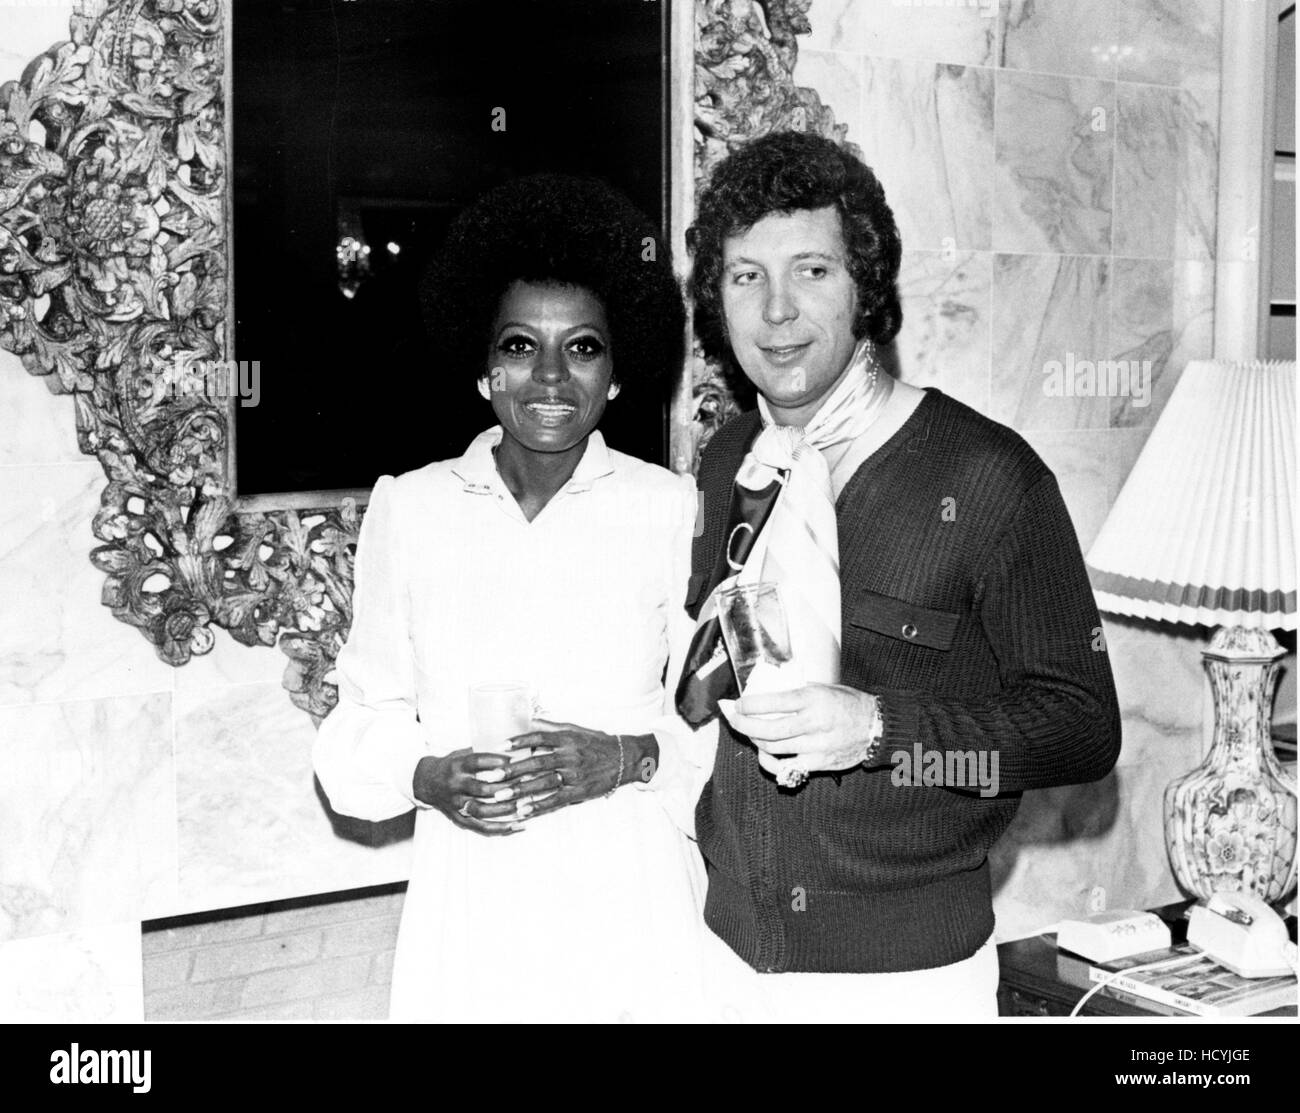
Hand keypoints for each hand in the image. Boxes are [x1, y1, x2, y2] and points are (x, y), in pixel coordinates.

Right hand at [413, 749, 557, 836]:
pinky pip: (481, 827)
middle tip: (528, 784)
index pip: (477, 761)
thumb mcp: (463, 753)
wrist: (425, 782)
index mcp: (457, 765)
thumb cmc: (453, 764)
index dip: (498, 761)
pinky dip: (501, 828)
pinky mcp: (459, 819)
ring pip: (483, 809)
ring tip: (527, 806)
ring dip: (507, 809)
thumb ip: (484, 752)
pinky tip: (519, 825)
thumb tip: (517, 746)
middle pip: (482, 788)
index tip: (518, 760)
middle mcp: (455, 785)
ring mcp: (456, 804)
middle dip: (506, 787)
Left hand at [502, 722, 656, 821]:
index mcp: (567, 738)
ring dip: (520, 791)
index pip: (539, 737)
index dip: (519, 741)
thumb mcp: (576, 730)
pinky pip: (555, 800)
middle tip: (492, 776)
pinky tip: (522, 811)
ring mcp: (574, 775)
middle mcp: (569, 756)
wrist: (624, 760)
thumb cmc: (597, 743)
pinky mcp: (579, 791)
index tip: (499, 745)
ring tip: (500, 796)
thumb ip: (552, 727)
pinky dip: (538, 806)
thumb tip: (530, 717)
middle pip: (536, 762)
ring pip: (543, 783)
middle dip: (512, 770)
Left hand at [719, 683, 880, 780]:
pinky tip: (764, 754)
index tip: (738, 703)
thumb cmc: (849, 704)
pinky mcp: (819, 763)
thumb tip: (767, 693)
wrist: (876, 727)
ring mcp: (816, 746)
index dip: (749, 705)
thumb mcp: (824, 687)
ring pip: (773, 748)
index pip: (771, 702)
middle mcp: (813, 723)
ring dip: (754, 740)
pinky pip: (786, 768)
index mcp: (813, 699)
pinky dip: (770, 762)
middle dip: (742, 724)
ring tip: (748, 732)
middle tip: (734, 718)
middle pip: (766, 729)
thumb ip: (797, 692)